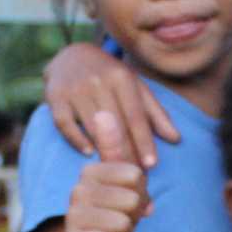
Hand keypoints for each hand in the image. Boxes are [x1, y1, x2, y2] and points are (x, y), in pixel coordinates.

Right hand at [45, 46, 178, 167]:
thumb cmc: (110, 77)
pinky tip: (89, 153)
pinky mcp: (55, 97)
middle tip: (135, 176)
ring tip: (116, 170)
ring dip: (104, 150)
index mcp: (121, 77)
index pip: (135, 115)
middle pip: (115, 124)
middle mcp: (98, 81)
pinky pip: (65, 123)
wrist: (71, 55)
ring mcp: (75, 88)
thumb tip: (176, 138)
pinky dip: (76, 139)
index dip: (144, 141)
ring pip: (92, 126)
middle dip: (126, 152)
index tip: (151, 165)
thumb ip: (155, 113)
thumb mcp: (135, 86)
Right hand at [61, 137, 149, 231]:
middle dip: (134, 215)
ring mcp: (73, 216)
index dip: (141, 193)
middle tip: (121, 220)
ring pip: (122, 221)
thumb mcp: (125, 183)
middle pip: (131, 198)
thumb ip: (118, 150)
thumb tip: (103, 112)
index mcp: (91, 171)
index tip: (129, 200)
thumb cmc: (114, 215)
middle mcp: (78, 190)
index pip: (135, 175)